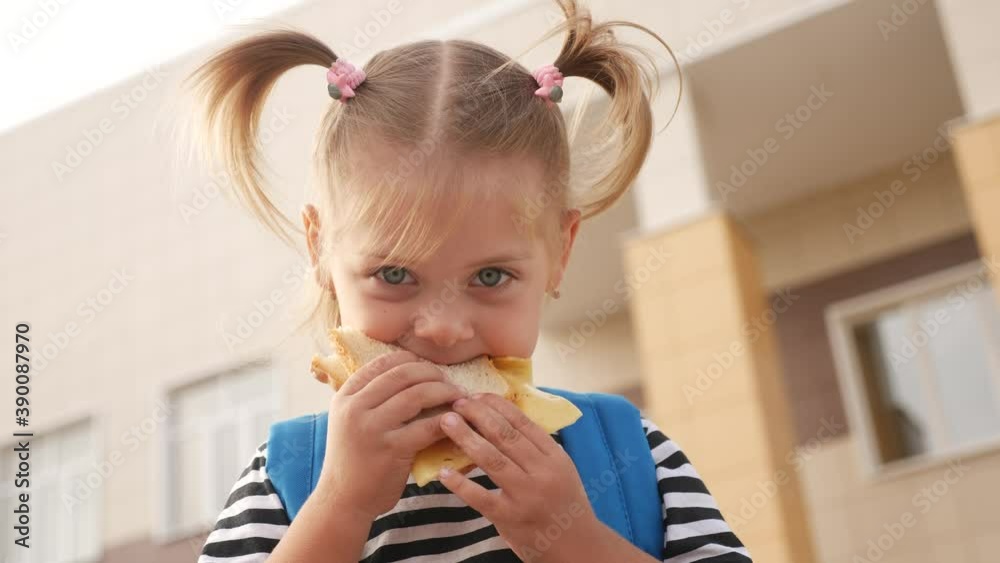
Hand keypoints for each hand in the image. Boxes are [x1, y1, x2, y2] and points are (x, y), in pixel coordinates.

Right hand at [317, 351, 465, 519]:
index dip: (412, 360)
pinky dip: (447, 420)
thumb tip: (409, 373)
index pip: (383, 363)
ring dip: (444, 392)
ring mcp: (372, 428)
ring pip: (418, 394)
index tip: (429, 369)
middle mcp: (355, 408)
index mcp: (346, 397)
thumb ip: (370, 399)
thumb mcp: (350, 421)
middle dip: (432, 373)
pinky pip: (428, 426)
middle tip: (449, 382)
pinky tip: (457, 421)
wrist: (344, 500)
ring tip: (458, 397)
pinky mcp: (391, 449)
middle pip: (403, 374)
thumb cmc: (354, 459)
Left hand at [437, 393, 602, 561]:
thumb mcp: (560, 468)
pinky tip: (444, 473)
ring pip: (492, 460)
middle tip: (457, 403)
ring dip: (466, 437)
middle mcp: (542, 472)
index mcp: (554, 456)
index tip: (477, 395)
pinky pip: (480, 497)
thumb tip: (502, 417)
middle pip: (505, 436)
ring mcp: (525, 495)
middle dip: (478, 415)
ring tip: (446, 422)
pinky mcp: (510, 518)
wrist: (576, 546)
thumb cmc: (563, 502)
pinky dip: (460, 484)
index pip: (523, 423)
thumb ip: (536, 448)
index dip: (497, 406)